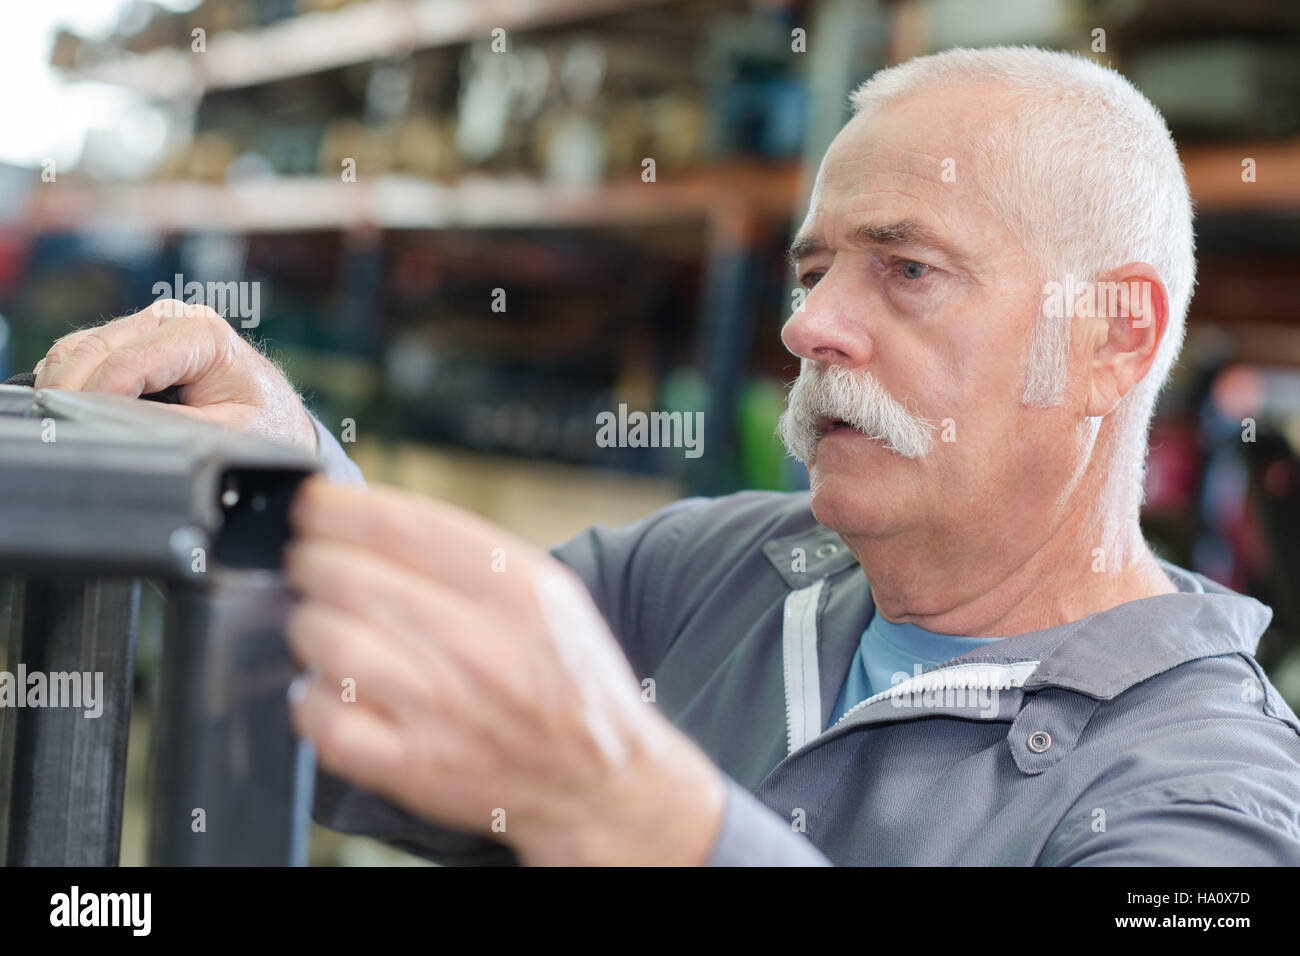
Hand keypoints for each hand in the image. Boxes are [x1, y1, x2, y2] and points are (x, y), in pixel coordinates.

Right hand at [34, 302, 317, 451]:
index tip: (78, 427)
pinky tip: (69, 409)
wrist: (276, 418)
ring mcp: (148, 326)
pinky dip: (67, 379)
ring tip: (58, 423)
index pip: (130, 361)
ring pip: (80, 347)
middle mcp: (172, 318)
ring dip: (62, 383)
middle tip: (54, 431)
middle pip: (96, 348)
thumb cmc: (263, 423)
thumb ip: (179, 426)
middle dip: (70, 389)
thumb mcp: (232, 431)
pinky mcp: (132, 340)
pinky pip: (81, 353)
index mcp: (201, 333)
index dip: (98, 395)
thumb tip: (121, 423)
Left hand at [283, 476, 726, 864]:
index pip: (399, 526)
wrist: (599, 782)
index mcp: (518, 590)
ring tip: (326, 625)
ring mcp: (443, 710)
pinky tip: (335, 689)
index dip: (337, 509)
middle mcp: (481, 646)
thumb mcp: (550, 594)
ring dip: (311, 625)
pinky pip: (320, 716)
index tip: (313, 506)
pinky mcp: (413, 767)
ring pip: (325, 640)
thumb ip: (470, 552)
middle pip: (347, 577)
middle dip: (314, 562)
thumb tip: (369, 517)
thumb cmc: (568, 682)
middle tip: (313, 566)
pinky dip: (312, 697)